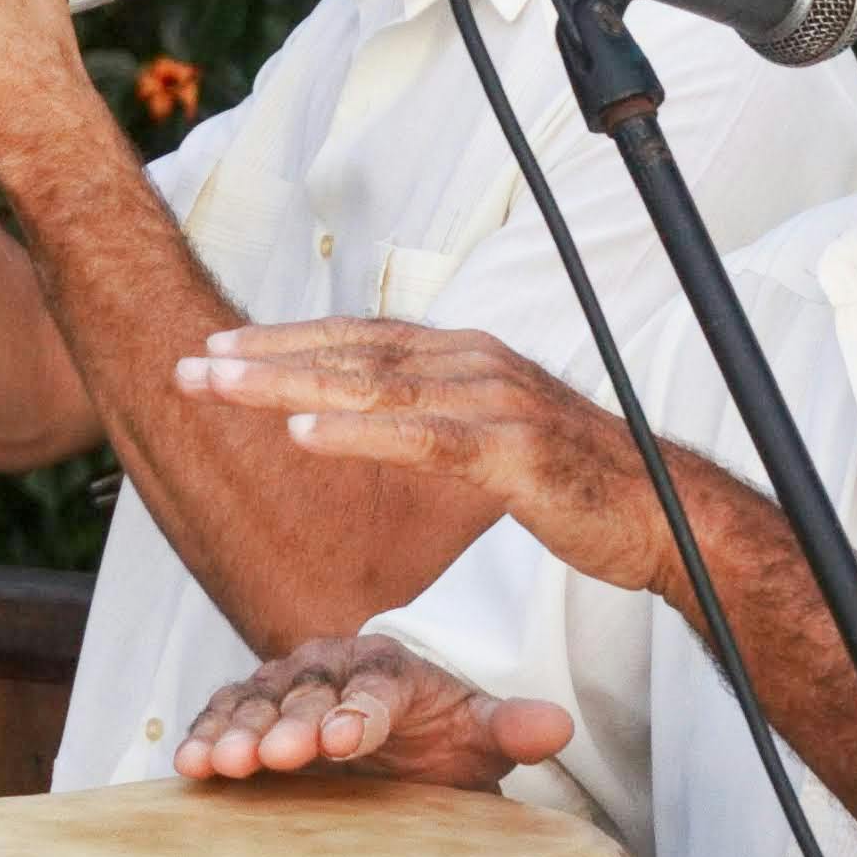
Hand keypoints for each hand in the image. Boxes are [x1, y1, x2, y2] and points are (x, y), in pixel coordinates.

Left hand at [169, 319, 674, 593]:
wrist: (667, 516)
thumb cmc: (582, 486)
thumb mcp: (498, 439)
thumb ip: (441, 418)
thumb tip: (382, 417)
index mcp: (470, 358)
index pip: (362, 340)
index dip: (287, 342)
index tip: (217, 351)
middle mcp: (479, 363)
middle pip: (353, 352)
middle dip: (264, 357)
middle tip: (189, 365)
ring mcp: (497, 402)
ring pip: (375, 385)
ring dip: (289, 383)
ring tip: (220, 385)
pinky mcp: (515, 452)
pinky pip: (422, 439)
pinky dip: (357, 432)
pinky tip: (302, 433)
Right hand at [169, 634, 577, 786]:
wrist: (399, 748)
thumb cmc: (440, 740)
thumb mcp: (481, 736)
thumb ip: (512, 728)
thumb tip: (558, 727)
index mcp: (392, 668)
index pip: (376, 688)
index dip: (361, 713)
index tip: (346, 740)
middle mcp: (331, 667)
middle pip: (308, 693)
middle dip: (293, 723)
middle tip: (282, 756)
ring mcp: (285, 688)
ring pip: (257, 703)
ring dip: (238, 731)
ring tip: (219, 763)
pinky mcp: (249, 713)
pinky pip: (222, 719)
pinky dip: (205, 737)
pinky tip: (188, 765)